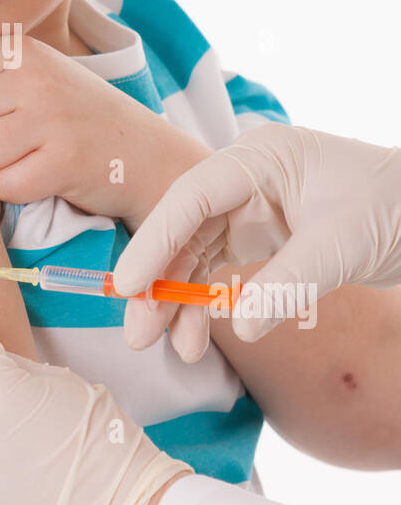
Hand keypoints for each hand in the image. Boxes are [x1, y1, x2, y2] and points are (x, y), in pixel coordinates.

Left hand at [0, 29, 206, 228]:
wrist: (144, 152)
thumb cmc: (73, 115)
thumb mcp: (33, 71)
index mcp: (21, 49)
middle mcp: (35, 77)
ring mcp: (52, 118)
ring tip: (11, 160)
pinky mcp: (64, 162)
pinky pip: (2, 185)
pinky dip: (9, 191)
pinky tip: (33, 178)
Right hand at [113, 122, 400, 345]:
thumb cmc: (395, 208)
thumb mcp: (342, 244)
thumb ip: (288, 283)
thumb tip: (240, 328)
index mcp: (261, 158)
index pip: (192, 197)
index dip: (155, 241)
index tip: (130, 285)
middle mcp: (247, 179)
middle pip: (185, 229)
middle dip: (159, 281)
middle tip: (138, 332)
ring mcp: (253, 209)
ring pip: (196, 255)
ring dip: (179, 301)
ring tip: (173, 347)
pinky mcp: (264, 239)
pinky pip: (221, 272)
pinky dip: (207, 305)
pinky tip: (198, 339)